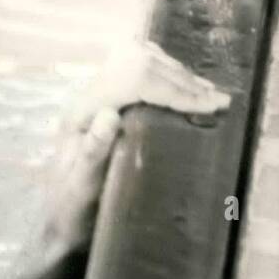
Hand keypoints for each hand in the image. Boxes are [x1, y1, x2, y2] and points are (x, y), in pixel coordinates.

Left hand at [40, 40, 230, 256]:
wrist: (60, 215)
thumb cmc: (71, 205)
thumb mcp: (81, 184)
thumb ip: (92, 150)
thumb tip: (110, 114)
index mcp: (80, 112)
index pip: (133, 81)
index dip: (172, 89)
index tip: (204, 104)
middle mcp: (86, 96)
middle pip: (140, 66)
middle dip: (182, 81)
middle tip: (218, 100)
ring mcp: (96, 95)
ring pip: (142, 63)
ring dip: (179, 77)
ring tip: (211, 95)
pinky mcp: (106, 99)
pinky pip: (141, 72)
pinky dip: (169, 77)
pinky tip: (189, 89)